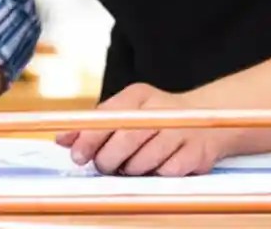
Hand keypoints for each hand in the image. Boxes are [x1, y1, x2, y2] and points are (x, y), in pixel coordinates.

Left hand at [56, 82, 234, 176]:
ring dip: (133, 170)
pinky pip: (168, 172)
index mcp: (138, 95)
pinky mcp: (198, 152)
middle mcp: (161, 109)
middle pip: (126, 139)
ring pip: (146, 160)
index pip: (108, 116)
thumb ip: (94, 125)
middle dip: (109, 159)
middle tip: (105, 167)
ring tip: (132, 165)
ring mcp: (182, 130)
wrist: (208, 120)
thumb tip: (62, 140)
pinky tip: (157, 167)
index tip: (77, 156)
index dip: (89, 138)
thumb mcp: (125, 113)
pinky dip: (157, 175)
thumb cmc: (156, 119)